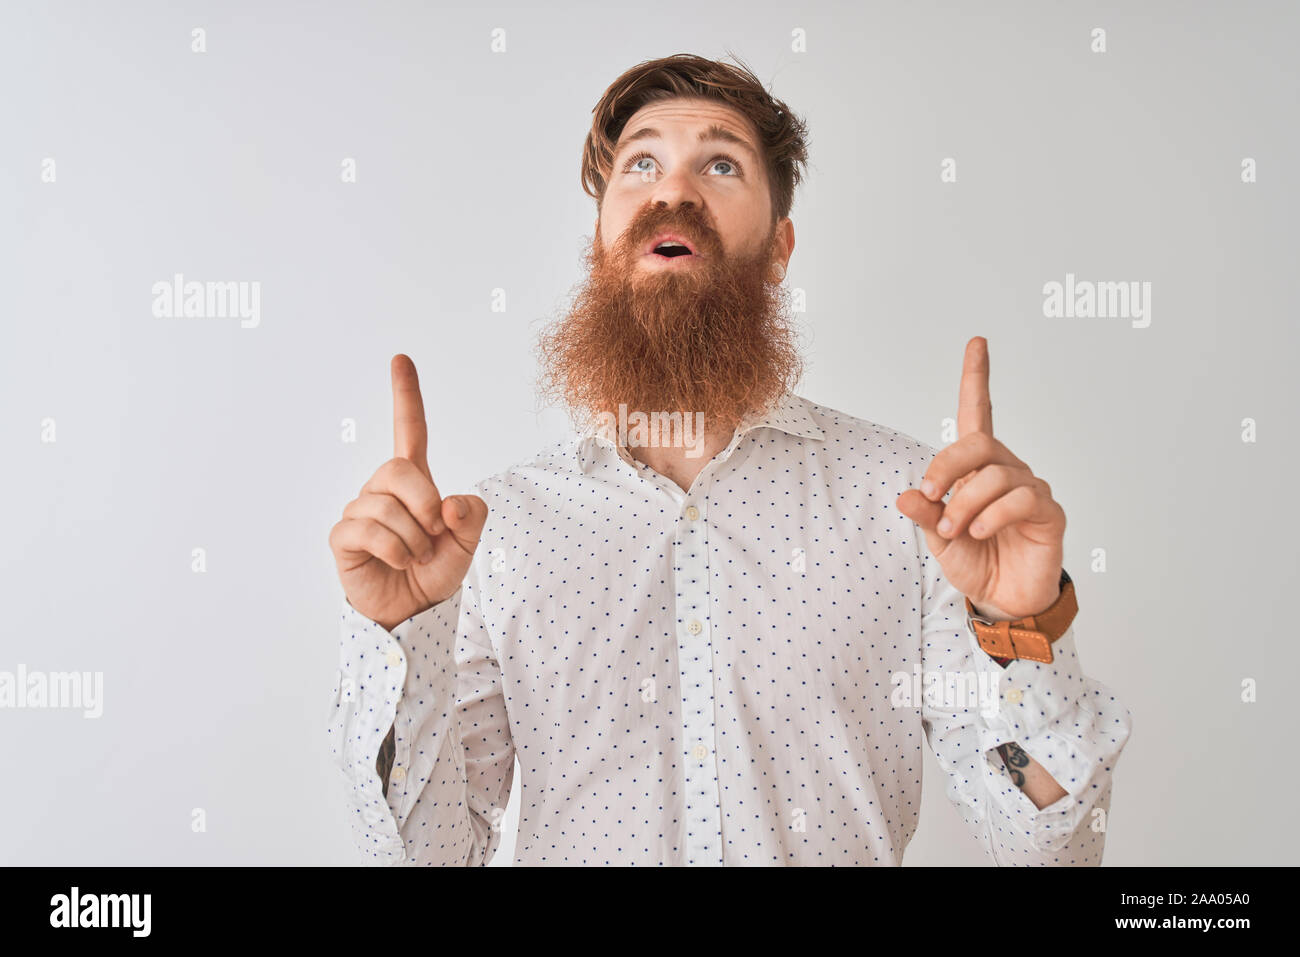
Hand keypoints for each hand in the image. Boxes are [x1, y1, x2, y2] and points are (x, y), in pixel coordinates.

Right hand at [329, 354, 487, 631]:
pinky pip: (368, 529)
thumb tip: (448, 504)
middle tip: (433, 536)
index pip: (409, 430)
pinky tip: (399, 562)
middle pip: (400, 469)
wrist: (414, 611)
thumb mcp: (469, 541)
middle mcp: (383, 488)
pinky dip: (395, 550)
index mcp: (414, 481)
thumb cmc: (436, 570)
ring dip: (413, 539)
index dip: (406, 395)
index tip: (400, 359)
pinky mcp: (344, 535)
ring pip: (386, 505)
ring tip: (416, 557)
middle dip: (425, 504)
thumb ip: (472, 515)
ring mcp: (361, 510)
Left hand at [894, 337, 1064, 619]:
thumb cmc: (975, 560)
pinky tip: (981, 531)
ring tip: (954, 529)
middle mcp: (1006, 470)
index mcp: (978, 468)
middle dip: (946, 465)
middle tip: (929, 494)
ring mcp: (1030, 489)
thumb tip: (905, 495)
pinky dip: (992, 515)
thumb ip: (925, 513)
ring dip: (965, 503)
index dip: (977, 378)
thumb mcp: (938, 536)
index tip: (977, 343)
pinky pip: (1020, 498)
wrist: (1003, 599)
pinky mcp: (1048, 512)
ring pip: (995, 475)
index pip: (979, 414)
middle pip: (978, 443)